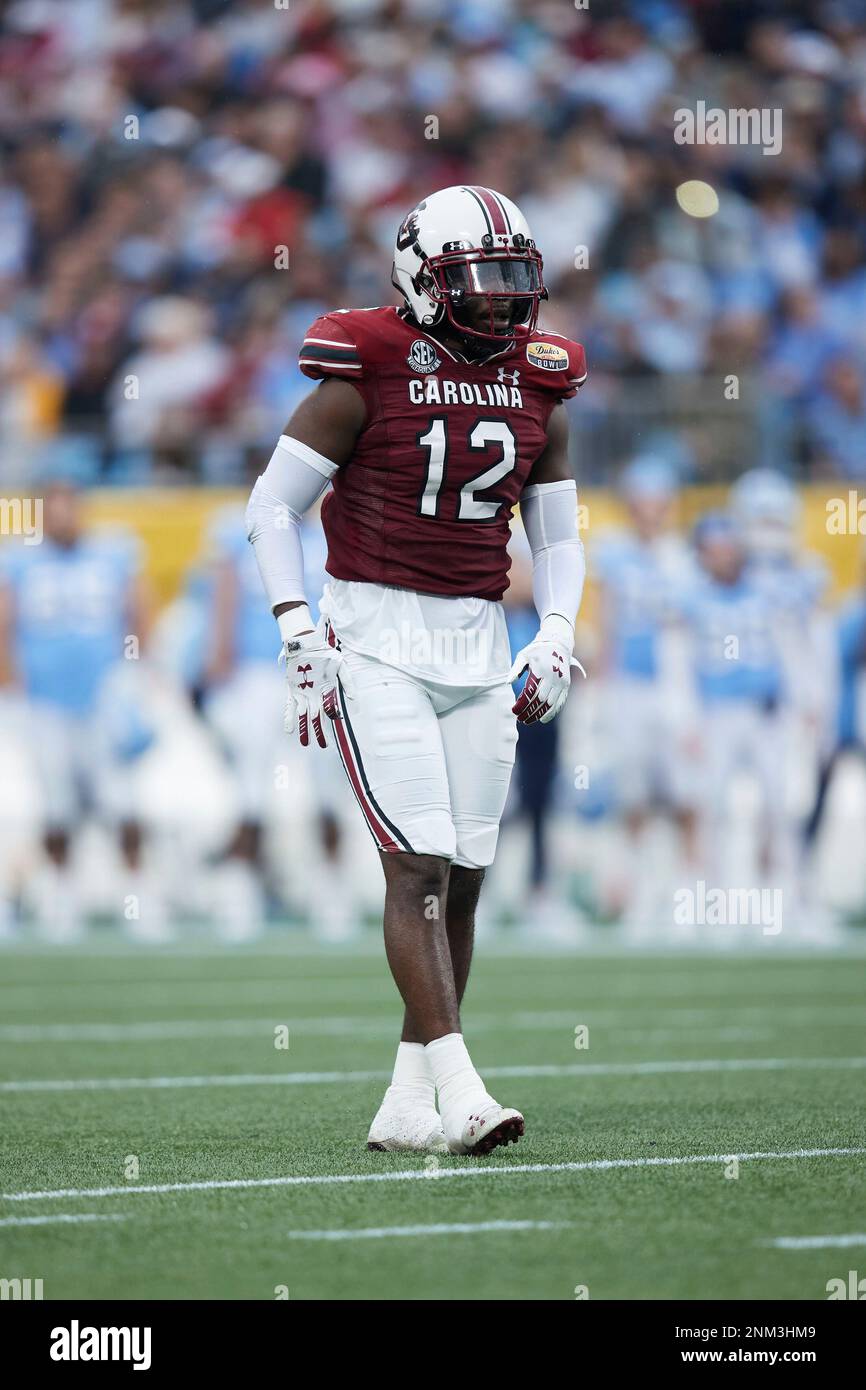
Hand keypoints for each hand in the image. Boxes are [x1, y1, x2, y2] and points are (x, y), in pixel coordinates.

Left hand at [282, 631, 352, 747]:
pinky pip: (290, 707)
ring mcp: (303, 694)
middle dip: (320, 732)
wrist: (305, 645)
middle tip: (323, 746)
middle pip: (317, 718)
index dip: (333, 718)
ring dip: (304, 729)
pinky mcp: (292, 690)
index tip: (336, 727)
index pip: (330, 709)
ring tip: (305, 744)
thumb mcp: (339, 666)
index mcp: (328, 691)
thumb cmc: (324, 654)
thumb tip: (354, 699)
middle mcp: (315, 696)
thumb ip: (347, 682)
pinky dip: (289, 718)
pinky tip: (288, 731)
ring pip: (304, 716)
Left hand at [509, 617, 584, 725]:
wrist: (558, 643)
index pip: (530, 693)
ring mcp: (562, 682)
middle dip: (529, 712)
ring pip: (550, 704)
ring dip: (539, 714)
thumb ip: (515, 669)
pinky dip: (552, 712)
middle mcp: (553, 677)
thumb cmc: (537, 650)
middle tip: (520, 718)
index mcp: (541, 670)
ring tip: (529, 720)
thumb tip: (508, 683)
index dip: (522, 704)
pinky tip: (543, 719)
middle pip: (540, 701)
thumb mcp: (523, 655)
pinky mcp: (567, 685)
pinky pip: (560, 702)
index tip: (514, 711)